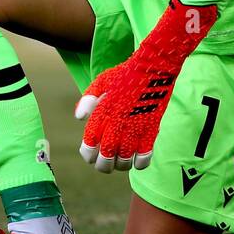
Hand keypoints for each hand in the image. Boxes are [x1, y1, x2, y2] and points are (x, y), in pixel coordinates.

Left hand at [75, 0, 218, 172]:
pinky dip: (140, 163)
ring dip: (120, 165)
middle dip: (103, 165)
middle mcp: (118, 121)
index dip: (88, 153)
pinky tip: (137, 163)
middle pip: (106, 154)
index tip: (89, 156)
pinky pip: (145, 154)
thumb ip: (89, 99)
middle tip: (103, 166)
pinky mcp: (152, 128)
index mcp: (103, 111)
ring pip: (125, 157)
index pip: (91, 140)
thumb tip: (79, 117)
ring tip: (119, 164)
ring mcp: (136, 126)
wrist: (154, 66)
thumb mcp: (102, 81)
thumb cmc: (125, 73)